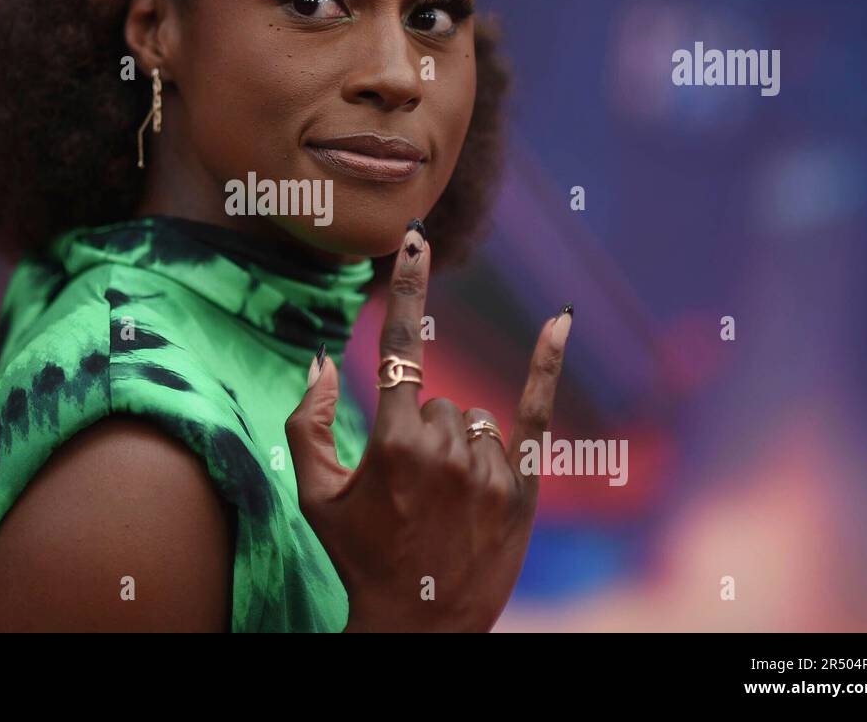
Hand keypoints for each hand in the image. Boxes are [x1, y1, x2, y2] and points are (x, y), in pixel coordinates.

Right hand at [285, 219, 572, 631]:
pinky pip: (534, 413)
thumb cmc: (357, 559)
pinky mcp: (522, 488)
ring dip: (455, 444)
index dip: (408, 289)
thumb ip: (307, 424)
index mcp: (392, 444)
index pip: (399, 350)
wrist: (417, 628)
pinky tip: (560, 321)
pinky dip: (545, 365)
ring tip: (443, 503)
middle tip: (409, 492)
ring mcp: (489, 468)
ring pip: (472, 418)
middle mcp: (445, 448)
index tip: (414, 239)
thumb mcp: (316, 497)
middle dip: (418, 432)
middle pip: (436, 401)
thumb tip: (321, 361)